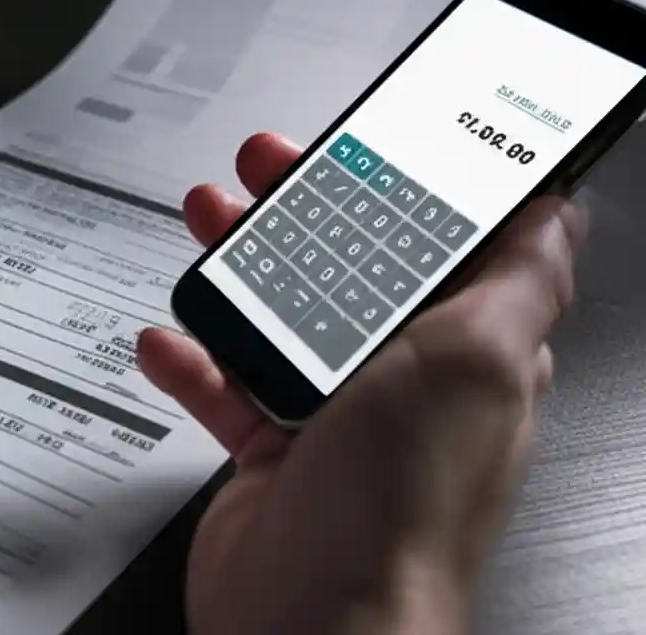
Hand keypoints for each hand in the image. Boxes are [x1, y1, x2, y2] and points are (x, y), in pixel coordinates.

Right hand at [139, 134, 583, 634]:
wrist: (314, 621)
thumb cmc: (402, 506)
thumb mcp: (477, 362)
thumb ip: (521, 276)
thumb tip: (558, 212)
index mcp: (467, 351)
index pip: (443, 243)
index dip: (405, 185)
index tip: (365, 142)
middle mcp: (402, 381)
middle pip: (350, 267)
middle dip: (304, 209)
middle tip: (265, 166)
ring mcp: (332, 416)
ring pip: (280, 315)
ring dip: (240, 265)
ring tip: (207, 222)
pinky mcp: (269, 451)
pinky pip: (222, 385)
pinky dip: (190, 356)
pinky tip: (172, 334)